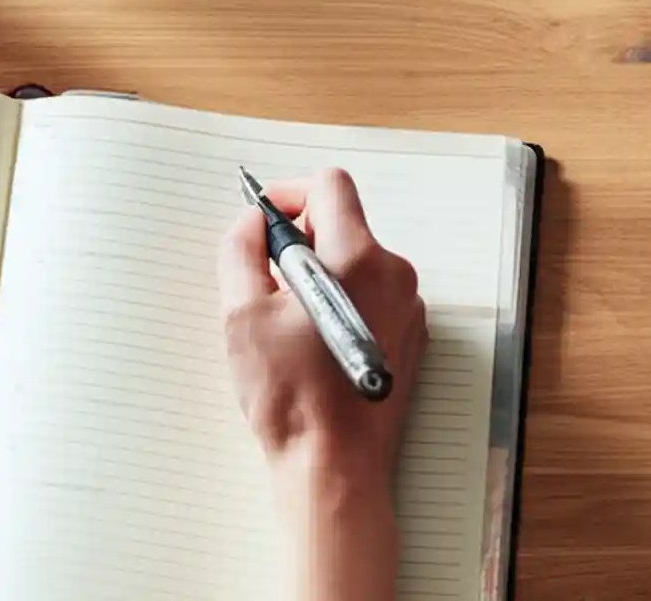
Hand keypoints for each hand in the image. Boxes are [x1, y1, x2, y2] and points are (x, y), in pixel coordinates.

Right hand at [217, 168, 426, 600]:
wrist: (333, 464)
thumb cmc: (290, 396)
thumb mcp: (241, 314)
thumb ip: (240, 251)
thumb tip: (251, 225)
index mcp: (356, 259)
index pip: (331, 186)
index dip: (290, 192)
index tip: (266, 218)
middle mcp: (393, 275)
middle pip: (344, 223)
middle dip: (300, 239)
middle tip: (265, 278)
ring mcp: (407, 307)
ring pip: (356, 261)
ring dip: (318, 273)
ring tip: (285, 320)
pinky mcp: (409, 336)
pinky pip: (371, 295)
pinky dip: (339, 301)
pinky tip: (311, 341)